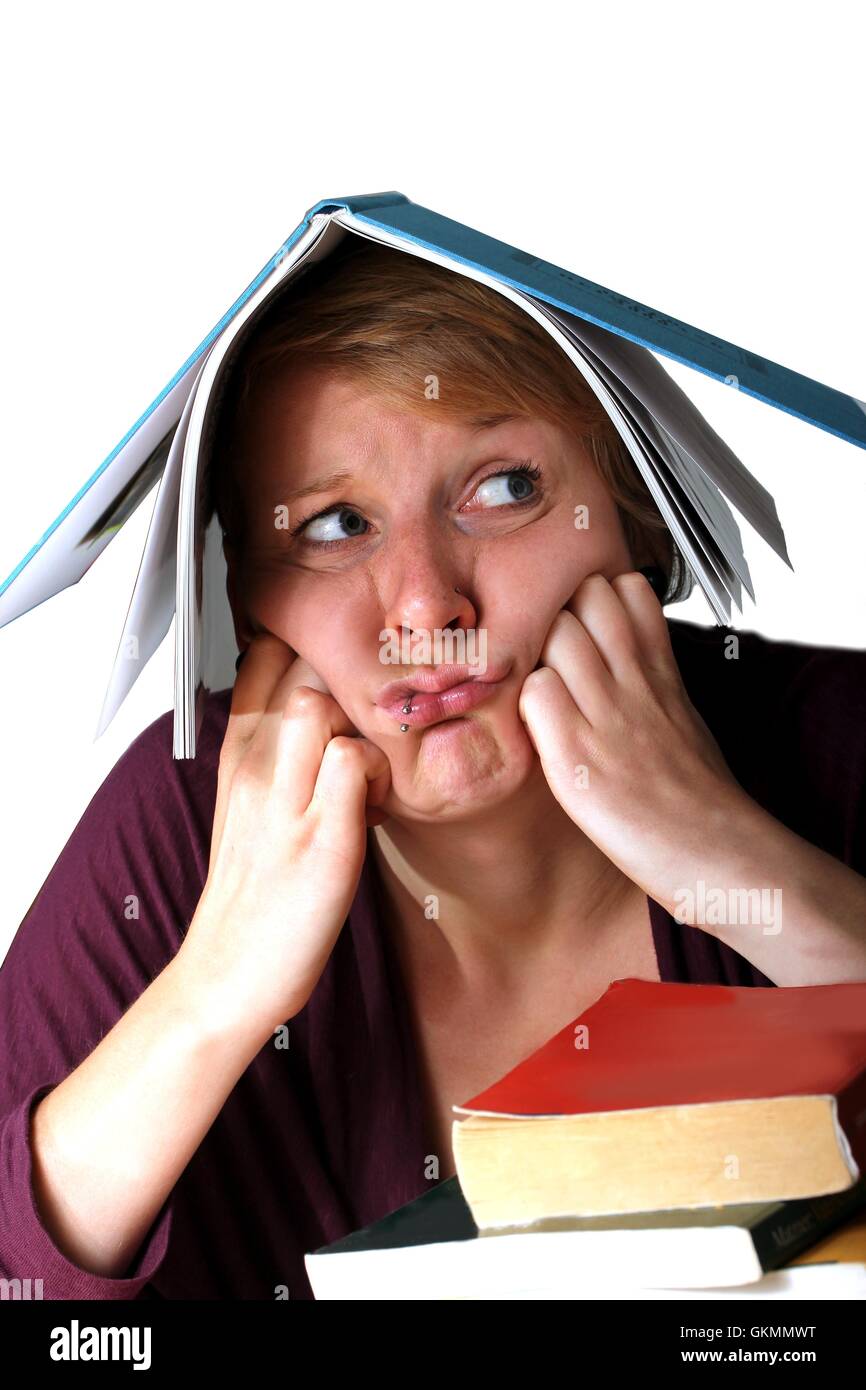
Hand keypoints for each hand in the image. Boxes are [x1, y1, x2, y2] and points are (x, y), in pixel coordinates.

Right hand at [181, 634, 390, 1036]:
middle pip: (297, 662)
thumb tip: (329, 707)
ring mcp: (285, 802)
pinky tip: (375, 811)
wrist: (228, 971)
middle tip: (369, 733)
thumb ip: (279, 749)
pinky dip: (379, 776)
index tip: (342, 682)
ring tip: (370, 774)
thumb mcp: (250, 802)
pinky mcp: (322, 840)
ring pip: (320, 704)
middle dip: (348, 681)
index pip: (266, 653)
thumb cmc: (253, 887)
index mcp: (237, 750)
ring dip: (361, 727)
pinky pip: (356, 763)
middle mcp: (253, 765)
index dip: (312, 650)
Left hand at [517, 571, 747, 913]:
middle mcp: (635, 683)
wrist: (721, 854)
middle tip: (549, 663)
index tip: (583, 631)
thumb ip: (654, 679)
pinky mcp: (577, 757)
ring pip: (556, 634)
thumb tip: (629, 657)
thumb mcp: (685, 717)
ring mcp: (606, 717)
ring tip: (542, 697)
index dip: (595, 601)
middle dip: (559, 617)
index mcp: (662, 670)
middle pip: (585, 597)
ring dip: (538, 656)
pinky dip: (527, 704)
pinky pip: (535, 695)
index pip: (626, 588)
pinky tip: (538, 732)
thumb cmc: (699, 797)